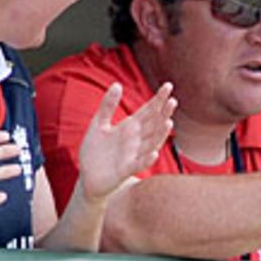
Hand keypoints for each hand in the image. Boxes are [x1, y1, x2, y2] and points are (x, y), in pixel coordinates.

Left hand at [77, 80, 175, 203]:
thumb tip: (117, 84)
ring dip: (160, 134)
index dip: (158, 99)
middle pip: (153, 125)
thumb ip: (108, 105)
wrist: (87, 177)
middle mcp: (135, 140)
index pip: (148, 111)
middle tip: (173, 101)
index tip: (168, 86)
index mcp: (129, 127)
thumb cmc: (95, 151)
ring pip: (150, 143)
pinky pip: (138, 165)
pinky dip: (146, 159)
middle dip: (163, 114)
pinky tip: (153, 153)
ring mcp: (132, 155)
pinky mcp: (124, 171)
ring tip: (168, 122)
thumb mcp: (99, 123)